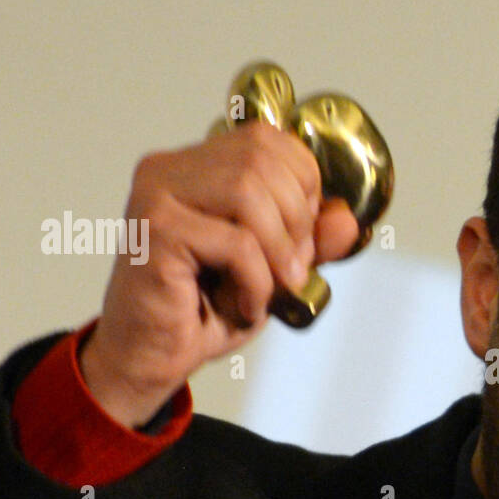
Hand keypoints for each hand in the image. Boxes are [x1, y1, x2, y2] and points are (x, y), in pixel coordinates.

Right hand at [79, 121, 360, 427]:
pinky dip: (255, 283)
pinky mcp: (155, 231)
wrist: (151, 358)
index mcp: (197, 164)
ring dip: (277, 252)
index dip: (303, 188)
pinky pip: (235, 243)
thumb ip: (312, 241)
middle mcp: (169, 168)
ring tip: (270, 290)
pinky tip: (242, 307)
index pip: (270, 140)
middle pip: (261, 161)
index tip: (299, 241)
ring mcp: (156, 195)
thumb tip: (346, 218)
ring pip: (248, 194)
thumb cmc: (205, 310)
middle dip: (295, 221)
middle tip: (289, 272)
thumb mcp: (276, 270)